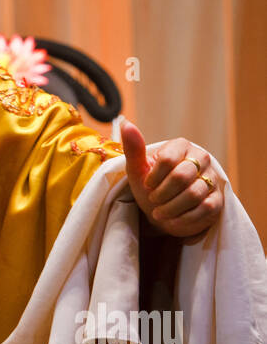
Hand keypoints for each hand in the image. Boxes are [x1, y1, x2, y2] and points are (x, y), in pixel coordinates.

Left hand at [120, 117, 222, 241]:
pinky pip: (204, 209)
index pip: (167, 159)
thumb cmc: (151, 187)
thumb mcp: (138, 169)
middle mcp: (201, 158)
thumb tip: (125, 123)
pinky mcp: (218, 200)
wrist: (163, 211)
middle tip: (153, 200)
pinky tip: (172, 220)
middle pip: (181, 176)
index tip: (147, 185)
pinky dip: (184, 219)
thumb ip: (133, 148)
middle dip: (162, 194)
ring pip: (193, 194)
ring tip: (160, 212)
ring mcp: (212, 179)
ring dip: (171, 208)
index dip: (153, 177)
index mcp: (181, 146)